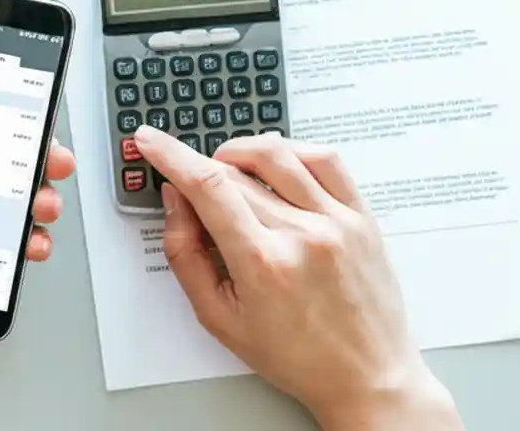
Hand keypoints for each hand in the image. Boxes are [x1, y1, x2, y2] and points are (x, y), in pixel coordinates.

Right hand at [134, 127, 460, 430]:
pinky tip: (276, 164)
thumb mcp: (220, 319)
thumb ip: (187, 256)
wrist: (368, 377)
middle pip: (234, 172)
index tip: (150, 140)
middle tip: (186, 182)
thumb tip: (175, 202)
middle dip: (198, 167)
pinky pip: (325, 159)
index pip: (207, 186)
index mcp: (263, 263)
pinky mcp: (361, 217)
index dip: (170, 154)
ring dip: (239, 151)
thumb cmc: (297, 357)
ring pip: (277, 153)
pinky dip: (291, 150)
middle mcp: (303, 234)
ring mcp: (337, 221)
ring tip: (227, 169)